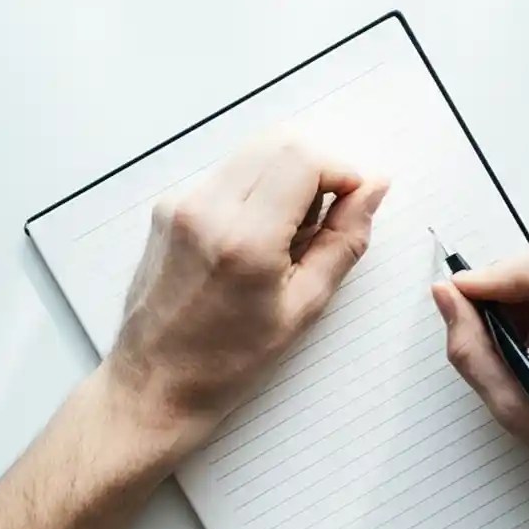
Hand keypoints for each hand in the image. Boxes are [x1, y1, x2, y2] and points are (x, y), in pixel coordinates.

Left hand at [108, 133, 388, 452]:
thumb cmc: (228, 362)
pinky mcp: (169, 208)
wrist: (155, 385)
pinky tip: (260, 239)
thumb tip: (373, 190)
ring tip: (291, 235)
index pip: (303, 159)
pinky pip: (229, 175)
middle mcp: (206, 210)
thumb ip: (344, 240)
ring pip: (254, 154)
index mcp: (244, 240)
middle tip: (327, 218)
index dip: (342, 172)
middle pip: (279, 143)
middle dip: (318, 169)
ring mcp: (181, 204)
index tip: (354, 201)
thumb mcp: (303, 307)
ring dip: (287, 179)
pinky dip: (258, 191)